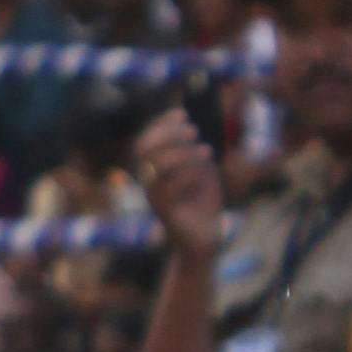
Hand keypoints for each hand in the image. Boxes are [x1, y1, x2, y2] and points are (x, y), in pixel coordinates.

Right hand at [131, 101, 225, 266]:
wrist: (204, 238)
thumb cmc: (202, 202)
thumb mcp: (202, 170)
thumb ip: (194, 152)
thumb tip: (193, 128)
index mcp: (153, 169)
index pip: (145, 139)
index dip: (160, 123)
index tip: (182, 113)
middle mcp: (148, 181)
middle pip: (144, 148)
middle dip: (168, 134)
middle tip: (194, 130)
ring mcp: (153, 196)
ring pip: (157, 166)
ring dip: (183, 153)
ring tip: (206, 150)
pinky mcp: (164, 211)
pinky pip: (170, 187)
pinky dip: (190, 175)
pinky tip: (206, 175)